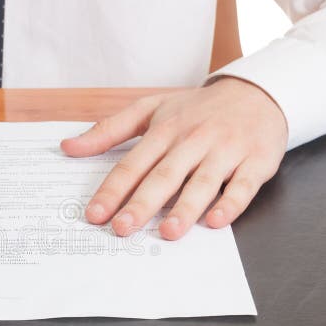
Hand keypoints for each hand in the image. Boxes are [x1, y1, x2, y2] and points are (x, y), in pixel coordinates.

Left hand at [60, 78, 287, 239]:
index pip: (133, 165)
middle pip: (164, 176)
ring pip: (202, 182)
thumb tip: (67, 148)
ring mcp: (225, 151)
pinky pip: (243, 185)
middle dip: (142, 204)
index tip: (95, 214)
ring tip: (167, 232)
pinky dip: (230, 203)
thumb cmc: (197, 108)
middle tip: (123, 229)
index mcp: (165, 130)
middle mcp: (193, 140)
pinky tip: (215, 221)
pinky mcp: (255, 161)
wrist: (257, 92)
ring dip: (185, 208)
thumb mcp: (150, 109)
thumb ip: (108, 131)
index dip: (113, 191)